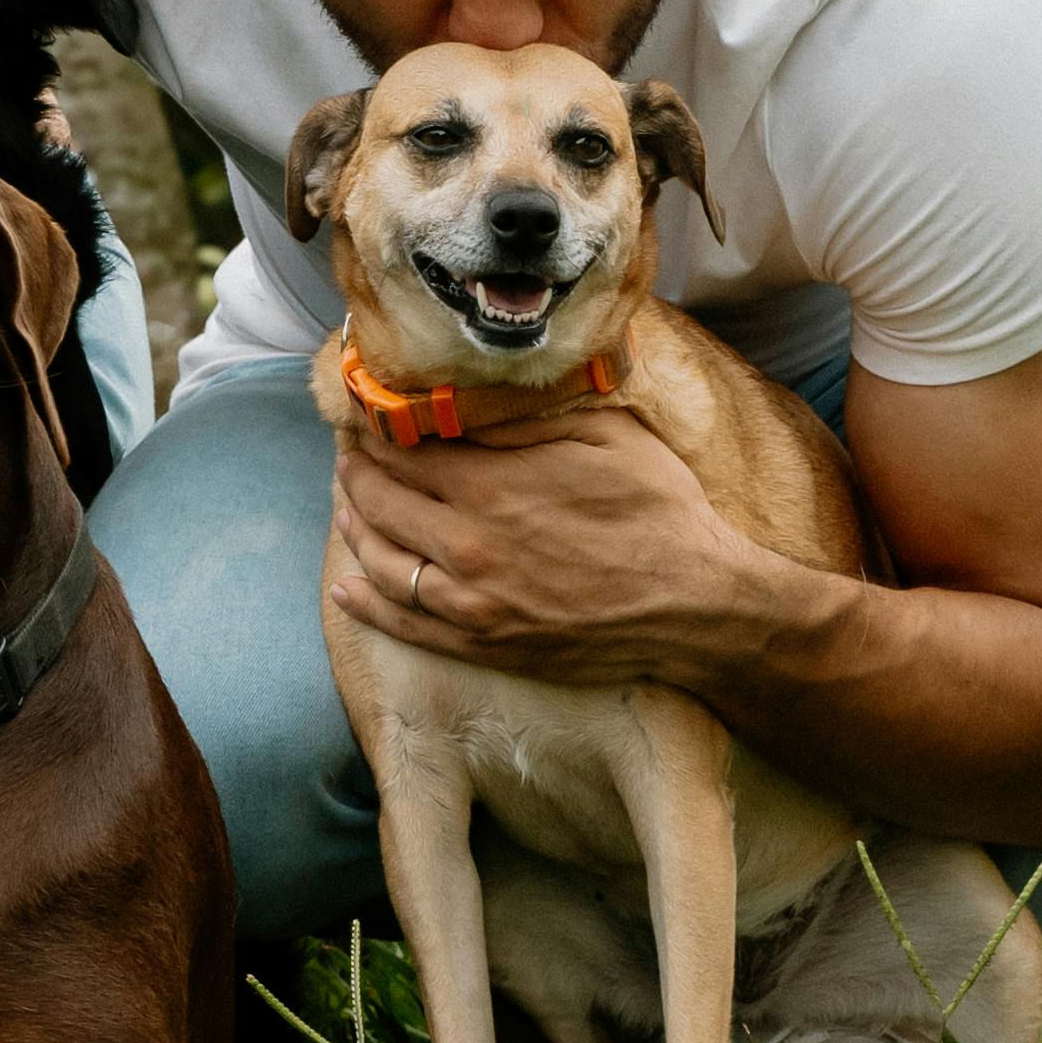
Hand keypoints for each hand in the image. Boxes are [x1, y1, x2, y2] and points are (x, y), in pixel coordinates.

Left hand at [327, 389, 802, 692]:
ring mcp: (472, 601)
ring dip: (352, 527)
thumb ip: (528, 418)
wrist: (697, 606)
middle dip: (355, 472)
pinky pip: (404, 623)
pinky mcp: (485, 644)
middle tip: (348, 453)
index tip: (366, 414)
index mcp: (494, 486)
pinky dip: (365, 601)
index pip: (403, 451)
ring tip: (344, 504)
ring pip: (380, 561)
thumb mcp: (605, 436)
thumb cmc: (660, 513)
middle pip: (380, 502)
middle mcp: (469, 545)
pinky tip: (346, 584)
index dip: (376, 430)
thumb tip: (467, 398)